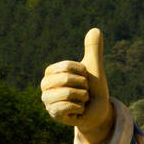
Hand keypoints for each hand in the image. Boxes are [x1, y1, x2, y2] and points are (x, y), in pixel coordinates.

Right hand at [40, 28, 113, 143]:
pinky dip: (79, 107)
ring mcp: (47, 100)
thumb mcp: (94, 67)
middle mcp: (45, 85)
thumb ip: (93, 49)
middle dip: (83, 85)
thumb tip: (96, 29)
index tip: (84, 77)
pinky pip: (66, 106)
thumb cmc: (93, 87)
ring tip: (81, 100)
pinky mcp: (52, 113)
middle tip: (83, 90)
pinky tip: (78, 110)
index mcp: (50, 71)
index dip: (81, 71)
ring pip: (67, 93)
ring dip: (82, 97)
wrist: (98, 110)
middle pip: (66, 79)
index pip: (67, 66)